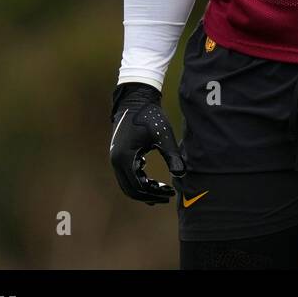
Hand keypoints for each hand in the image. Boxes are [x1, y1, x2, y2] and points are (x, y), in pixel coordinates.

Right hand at [109, 82, 185, 204]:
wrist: (135, 100)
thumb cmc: (150, 116)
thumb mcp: (163, 136)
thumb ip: (172, 155)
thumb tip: (181, 175)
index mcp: (125, 159)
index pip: (138, 187)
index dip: (154, 193)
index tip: (170, 193)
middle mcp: (117, 161)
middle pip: (130, 189)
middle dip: (149, 195)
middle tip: (167, 196)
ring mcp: (116, 158)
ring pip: (127, 184)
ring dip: (143, 190)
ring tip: (162, 191)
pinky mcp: (119, 154)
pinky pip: (127, 175)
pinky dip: (138, 181)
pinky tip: (152, 180)